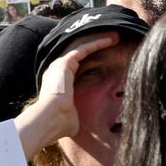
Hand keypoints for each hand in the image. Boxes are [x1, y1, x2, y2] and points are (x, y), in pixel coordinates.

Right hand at [14, 32, 117, 157]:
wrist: (51, 118)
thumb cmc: (61, 123)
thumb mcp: (73, 119)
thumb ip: (77, 116)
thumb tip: (84, 128)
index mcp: (57, 85)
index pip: (76, 69)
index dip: (91, 63)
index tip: (106, 61)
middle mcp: (56, 72)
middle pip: (79, 55)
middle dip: (95, 48)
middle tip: (112, 43)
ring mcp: (59, 65)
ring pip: (82, 49)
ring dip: (98, 42)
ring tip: (114, 37)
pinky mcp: (65, 62)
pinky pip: (84, 48)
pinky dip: (97, 43)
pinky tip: (110, 39)